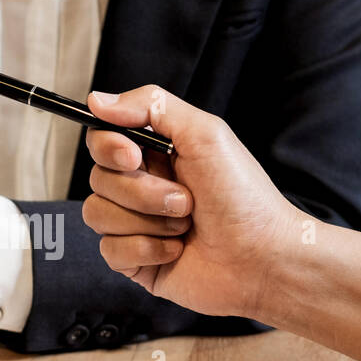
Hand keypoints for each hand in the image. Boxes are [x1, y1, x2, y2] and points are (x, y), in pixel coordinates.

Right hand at [81, 86, 301, 317]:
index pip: (102, 140)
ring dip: (146, 220)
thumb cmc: (244, 197)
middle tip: (185, 200)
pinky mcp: (135, 260)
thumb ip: (151, 105)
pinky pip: (109, 250)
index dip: (108, 147)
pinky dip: (146, 249)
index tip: (132, 156)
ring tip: (185, 224)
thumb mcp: (205, 133)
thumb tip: (97, 99)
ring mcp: (135, 225)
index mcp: (155, 154)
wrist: (263, 258)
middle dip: (142, 192)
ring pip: (98, 214)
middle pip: (98, 178)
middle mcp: (141, 187)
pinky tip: (176, 250)